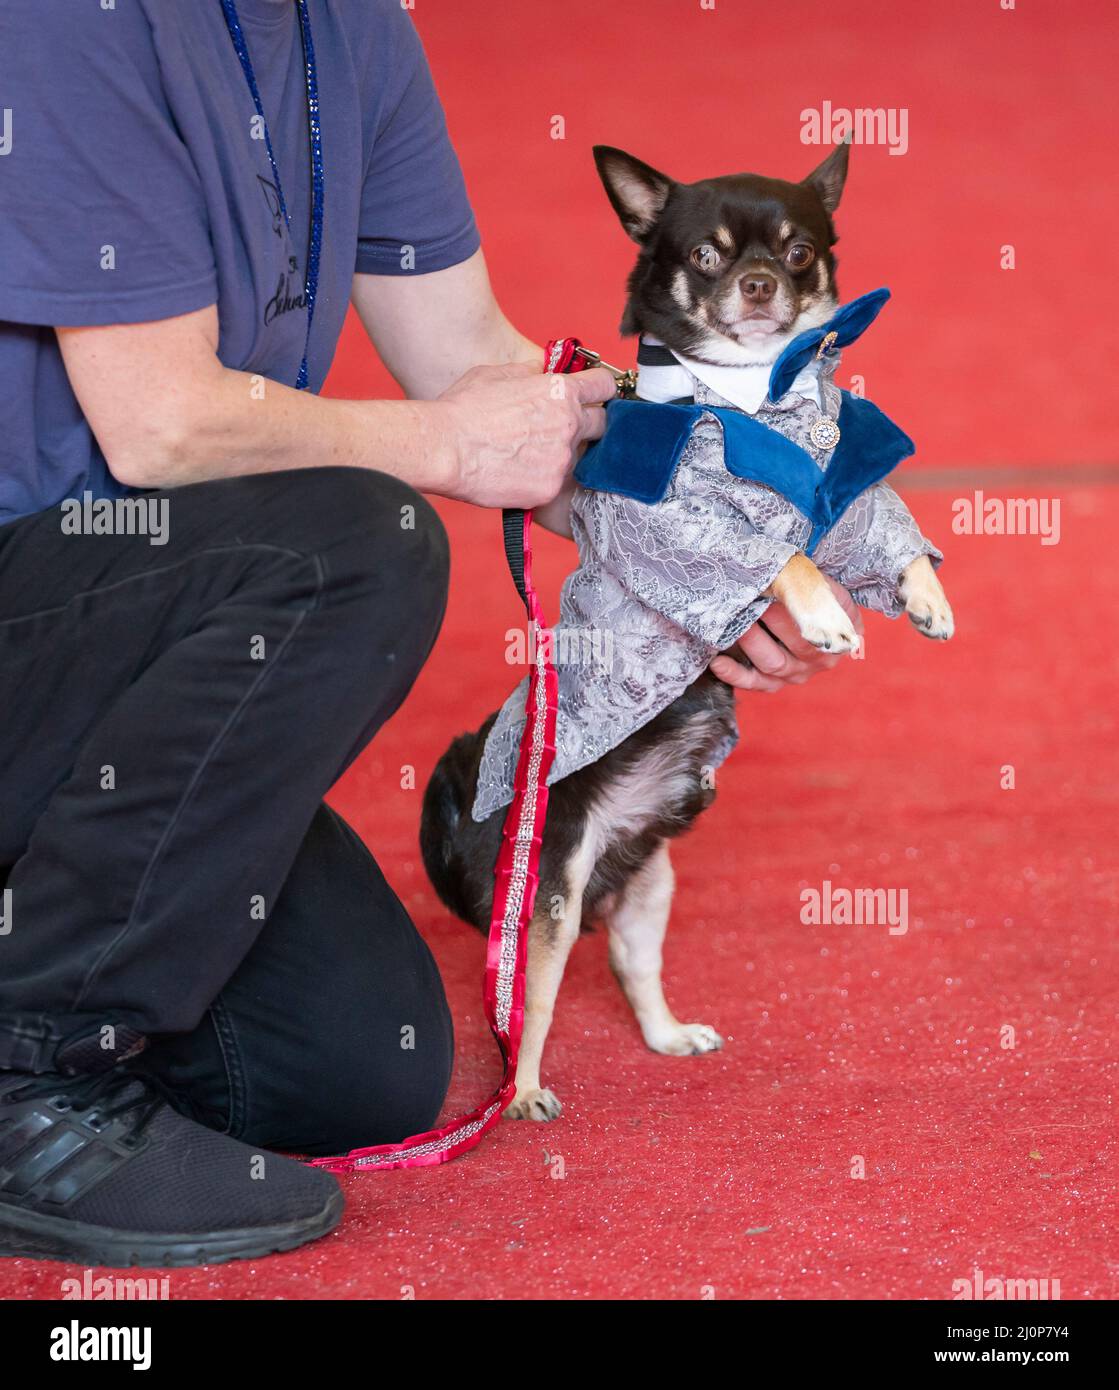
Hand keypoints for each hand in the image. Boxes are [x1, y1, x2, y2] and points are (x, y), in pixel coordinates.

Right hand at [435, 362, 614, 508]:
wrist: (444, 449)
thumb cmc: (463, 409)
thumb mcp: (496, 374)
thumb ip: (528, 373)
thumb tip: (539, 371)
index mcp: (560, 391)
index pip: (605, 387)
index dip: (600, 391)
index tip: (593, 397)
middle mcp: (569, 424)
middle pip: (601, 425)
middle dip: (586, 426)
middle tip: (559, 430)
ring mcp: (561, 459)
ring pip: (577, 458)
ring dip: (561, 455)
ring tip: (529, 455)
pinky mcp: (549, 488)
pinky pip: (555, 483)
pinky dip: (542, 480)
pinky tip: (519, 474)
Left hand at [709, 578, 863, 691]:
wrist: (805, 611)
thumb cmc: (810, 593)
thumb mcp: (819, 584)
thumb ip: (810, 584)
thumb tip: (785, 574)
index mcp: (839, 636)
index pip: (824, 627)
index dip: (803, 610)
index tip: (782, 592)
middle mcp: (820, 659)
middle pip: (799, 645)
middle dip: (774, 619)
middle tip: (755, 599)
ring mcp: (796, 674)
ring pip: (774, 663)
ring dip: (753, 642)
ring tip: (739, 622)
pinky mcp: (773, 682)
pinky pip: (754, 682)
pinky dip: (734, 674)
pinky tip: (718, 662)